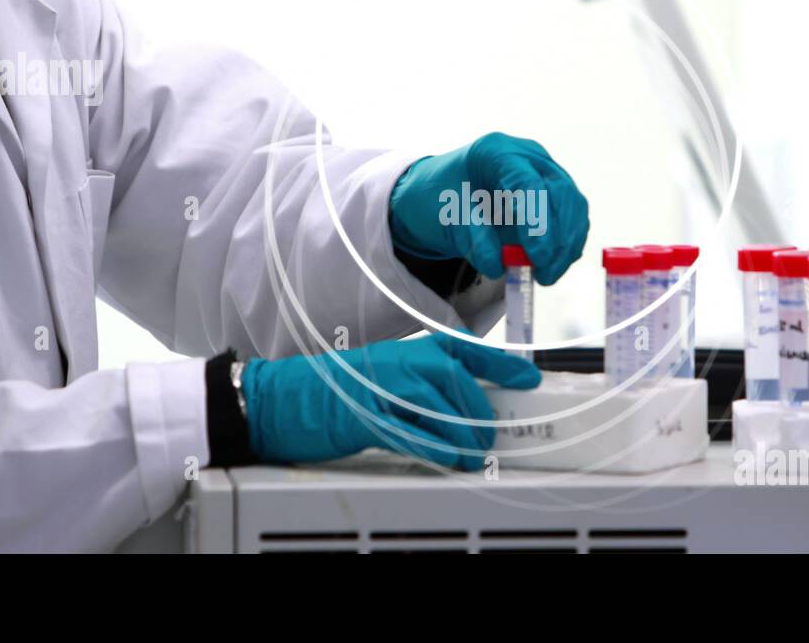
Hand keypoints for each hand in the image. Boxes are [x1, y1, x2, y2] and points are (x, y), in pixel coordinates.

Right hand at [242, 333, 540, 470]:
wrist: (280, 401)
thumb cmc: (330, 393)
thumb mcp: (383, 377)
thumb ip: (421, 387)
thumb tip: (464, 407)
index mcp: (405, 350)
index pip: (463, 349)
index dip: (501, 363)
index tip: (528, 377)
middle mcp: (397, 362)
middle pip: (455, 377)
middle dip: (478, 409)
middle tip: (488, 434)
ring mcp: (382, 388)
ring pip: (439, 405)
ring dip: (462, 433)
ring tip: (471, 453)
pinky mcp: (367, 417)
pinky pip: (413, 433)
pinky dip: (436, 448)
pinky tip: (448, 459)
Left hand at [389, 132, 589, 284]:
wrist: (439, 191)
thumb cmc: (441, 196)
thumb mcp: (447, 216)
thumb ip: (474, 238)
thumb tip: (498, 265)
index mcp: (497, 152)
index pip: (530, 184)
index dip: (538, 222)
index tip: (538, 257)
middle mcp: (528, 156)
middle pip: (560, 193)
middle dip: (558, 239)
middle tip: (545, 274)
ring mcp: (544, 171)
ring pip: (573, 205)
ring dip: (566, 244)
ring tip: (547, 274)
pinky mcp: (553, 191)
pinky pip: (572, 216)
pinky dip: (567, 243)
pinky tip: (554, 264)